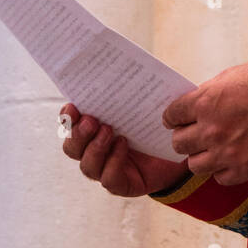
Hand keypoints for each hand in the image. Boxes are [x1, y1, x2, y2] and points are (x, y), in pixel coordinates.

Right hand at [59, 103, 188, 196]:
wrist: (180, 147)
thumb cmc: (156, 121)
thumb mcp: (141, 102)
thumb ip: (127, 90)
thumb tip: (120, 63)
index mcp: (94, 129)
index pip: (70, 125)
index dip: (67, 117)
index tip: (72, 106)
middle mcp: (95, 150)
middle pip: (71, 148)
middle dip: (78, 134)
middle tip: (92, 120)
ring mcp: (106, 169)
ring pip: (87, 166)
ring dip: (95, 149)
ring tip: (110, 132)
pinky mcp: (121, 184)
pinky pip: (108, 179)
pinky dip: (113, 163)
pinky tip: (123, 147)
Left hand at [162, 55, 247, 186]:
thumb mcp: (231, 77)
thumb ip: (208, 94)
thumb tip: (194, 107)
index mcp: (204, 102)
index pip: (171, 116)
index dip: (173, 117)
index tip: (177, 119)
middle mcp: (211, 130)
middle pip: (178, 143)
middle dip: (185, 137)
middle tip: (195, 134)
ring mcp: (227, 152)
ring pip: (194, 165)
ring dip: (201, 156)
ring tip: (213, 148)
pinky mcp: (245, 169)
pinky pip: (219, 178)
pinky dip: (223, 170)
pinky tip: (232, 158)